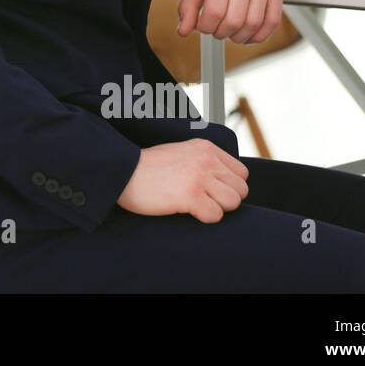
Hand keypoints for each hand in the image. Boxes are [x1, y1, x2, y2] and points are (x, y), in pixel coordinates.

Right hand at [116, 139, 248, 222]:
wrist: (123, 171)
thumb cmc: (148, 167)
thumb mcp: (181, 152)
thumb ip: (204, 161)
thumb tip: (224, 182)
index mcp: (206, 148)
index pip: (241, 173)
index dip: (229, 186)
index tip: (211, 190)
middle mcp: (206, 159)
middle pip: (241, 189)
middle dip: (225, 199)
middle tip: (204, 200)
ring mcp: (199, 176)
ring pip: (233, 202)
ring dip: (217, 208)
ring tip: (196, 205)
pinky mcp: (191, 195)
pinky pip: (216, 215)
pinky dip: (205, 218)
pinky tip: (188, 210)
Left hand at [177, 0, 282, 43]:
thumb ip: (188, 5)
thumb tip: (184, 30)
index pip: (214, 12)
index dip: (206, 26)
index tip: (203, 25)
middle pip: (234, 21)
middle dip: (221, 33)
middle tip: (216, 29)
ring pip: (254, 23)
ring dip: (240, 36)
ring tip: (231, 32)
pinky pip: (273, 20)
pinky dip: (261, 34)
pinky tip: (250, 34)